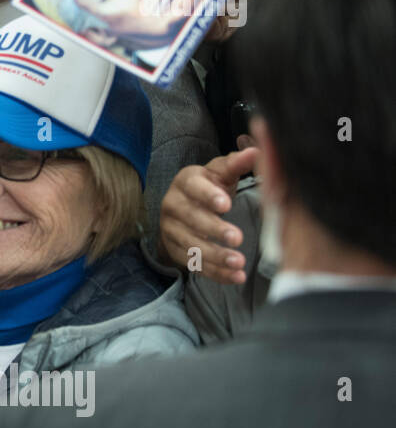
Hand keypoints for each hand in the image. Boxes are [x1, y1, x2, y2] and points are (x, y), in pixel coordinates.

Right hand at [158, 146, 259, 284]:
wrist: (186, 209)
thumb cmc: (210, 187)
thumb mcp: (221, 172)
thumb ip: (237, 164)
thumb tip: (257, 151)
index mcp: (185, 182)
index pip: (193, 187)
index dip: (208, 196)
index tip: (227, 205)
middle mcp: (172, 205)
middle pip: (190, 219)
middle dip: (214, 229)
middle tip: (237, 238)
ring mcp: (171, 230)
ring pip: (191, 245)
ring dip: (215, 256)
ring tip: (239, 262)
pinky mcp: (175, 251)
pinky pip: (195, 264)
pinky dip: (216, 273)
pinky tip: (236, 276)